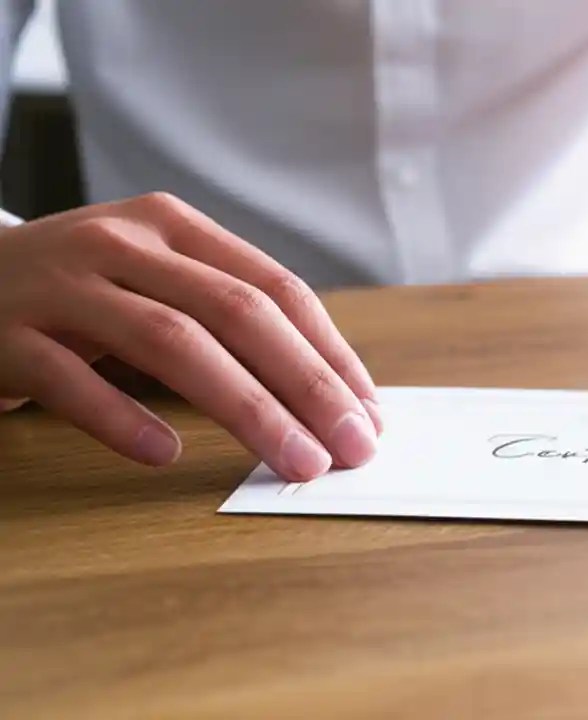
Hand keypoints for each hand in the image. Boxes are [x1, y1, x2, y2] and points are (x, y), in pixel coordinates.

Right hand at [0, 193, 382, 480]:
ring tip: (293, 460)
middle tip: (352, 446)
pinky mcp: (3, 332)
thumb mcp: (151, 279)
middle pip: (237, 312)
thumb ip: (222, 317)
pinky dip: (122, 418)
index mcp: (173, 226)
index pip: (275, 288)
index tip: (369, 412)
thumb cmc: (75, 294)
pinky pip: (70, 379)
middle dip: (308, 384)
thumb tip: (325, 393)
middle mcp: (122, 242)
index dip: (330, 353)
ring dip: (246, 408)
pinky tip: (164, 454)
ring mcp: (60, 284)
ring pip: (172, 342)